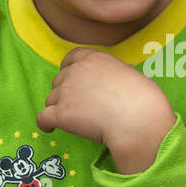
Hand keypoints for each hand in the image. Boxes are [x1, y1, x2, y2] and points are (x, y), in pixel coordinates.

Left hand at [36, 48, 176, 173]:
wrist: (137, 119)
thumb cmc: (143, 99)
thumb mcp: (131, 75)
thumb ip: (116, 74)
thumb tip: (120, 78)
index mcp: (94, 59)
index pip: (71, 58)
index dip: (68, 69)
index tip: (72, 79)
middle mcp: (76, 72)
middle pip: (59, 81)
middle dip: (65, 92)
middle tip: (78, 106)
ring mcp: (66, 92)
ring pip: (51, 100)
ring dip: (58, 108)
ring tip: (72, 121)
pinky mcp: (61, 114)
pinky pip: (42, 118)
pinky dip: (44, 123)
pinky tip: (50, 128)